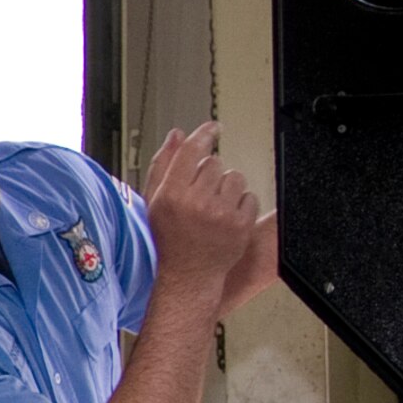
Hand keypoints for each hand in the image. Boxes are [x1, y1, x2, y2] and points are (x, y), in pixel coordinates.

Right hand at [142, 122, 257, 283]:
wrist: (189, 274)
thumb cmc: (169, 239)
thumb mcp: (154, 201)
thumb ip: (163, 165)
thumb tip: (176, 135)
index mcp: (171, 195)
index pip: (191, 152)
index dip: (204, 135)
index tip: (213, 128)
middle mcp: (196, 202)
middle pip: (215, 163)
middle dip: (210, 174)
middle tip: (202, 193)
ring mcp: (221, 214)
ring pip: (235, 177)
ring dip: (227, 187)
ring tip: (215, 206)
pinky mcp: (241, 224)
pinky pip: (249, 197)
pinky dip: (240, 204)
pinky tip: (225, 218)